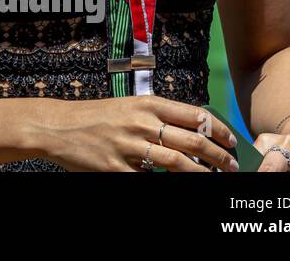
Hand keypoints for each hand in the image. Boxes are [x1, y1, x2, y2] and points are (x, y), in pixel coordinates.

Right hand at [40, 96, 239, 171]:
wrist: (57, 126)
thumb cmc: (96, 116)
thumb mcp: (128, 107)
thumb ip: (157, 116)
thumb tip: (194, 132)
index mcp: (146, 103)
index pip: (194, 115)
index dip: (219, 129)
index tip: (232, 141)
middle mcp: (140, 122)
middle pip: (192, 140)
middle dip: (219, 156)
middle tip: (232, 166)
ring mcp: (128, 146)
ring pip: (177, 163)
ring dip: (202, 174)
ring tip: (214, 179)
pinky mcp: (115, 167)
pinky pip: (148, 179)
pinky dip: (166, 183)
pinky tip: (177, 185)